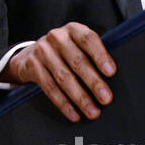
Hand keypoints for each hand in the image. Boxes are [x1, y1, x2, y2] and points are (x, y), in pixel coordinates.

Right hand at [1, 22, 115, 122]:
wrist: (29, 55)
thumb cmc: (63, 52)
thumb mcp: (76, 45)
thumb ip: (92, 54)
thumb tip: (114, 77)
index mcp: (73, 30)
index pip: (88, 39)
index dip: (100, 55)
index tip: (111, 72)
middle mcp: (56, 38)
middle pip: (77, 61)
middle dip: (93, 82)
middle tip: (106, 98)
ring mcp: (42, 52)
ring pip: (63, 77)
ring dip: (80, 97)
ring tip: (93, 111)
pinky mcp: (32, 67)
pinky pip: (50, 88)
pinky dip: (63, 103)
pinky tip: (74, 114)